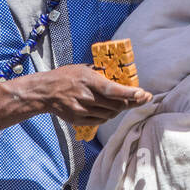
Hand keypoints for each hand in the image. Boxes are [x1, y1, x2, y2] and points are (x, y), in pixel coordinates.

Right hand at [0, 64, 151, 135]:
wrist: (45, 92)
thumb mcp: (84, 68)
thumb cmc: (67, 77)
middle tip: (141, 97)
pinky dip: (108, 115)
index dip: (130, 93)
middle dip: (131, 102)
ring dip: (119, 108)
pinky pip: (101, 120)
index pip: (113, 89)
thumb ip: (102, 73)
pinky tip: (107, 108)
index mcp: (89, 81)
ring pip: (111, 114)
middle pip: (116, 104)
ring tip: (121, 102)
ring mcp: (82, 110)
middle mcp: (87, 97)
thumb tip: (122, 74)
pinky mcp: (79, 119)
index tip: (143, 94)